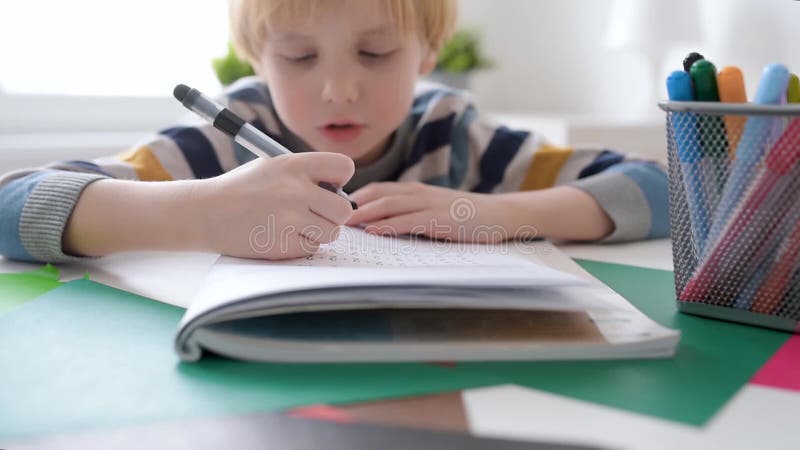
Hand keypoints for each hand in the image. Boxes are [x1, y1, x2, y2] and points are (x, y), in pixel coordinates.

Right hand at [196, 152, 354, 258]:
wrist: (205, 213)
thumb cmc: (241, 189)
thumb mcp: (271, 166)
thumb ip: (305, 174)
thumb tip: (339, 191)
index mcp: (293, 165)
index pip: (344, 167)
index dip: (341, 180)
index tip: (330, 188)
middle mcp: (295, 190)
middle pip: (344, 209)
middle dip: (334, 215)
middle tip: (317, 214)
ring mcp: (290, 219)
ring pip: (332, 232)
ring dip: (319, 232)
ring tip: (296, 225)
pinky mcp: (283, 244)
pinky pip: (312, 248)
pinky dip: (301, 245)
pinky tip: (281, 235)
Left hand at [346, 182, 532, 242]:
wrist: (501, 214)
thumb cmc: (465, 215)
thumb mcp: (434, 209)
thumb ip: (411, 213)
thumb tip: (381, 225)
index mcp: (416, 190)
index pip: (379, 189)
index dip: (356, 197)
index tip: (334, 207)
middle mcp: (419, 193)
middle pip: (378, 195)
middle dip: (353, 206)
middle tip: (330, 215)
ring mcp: (430, 206)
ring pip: (390, 206)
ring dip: (365, 214)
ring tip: (345, 223)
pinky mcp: (440, 220)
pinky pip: (409, 222)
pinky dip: (389, 226)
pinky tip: (375, 231)